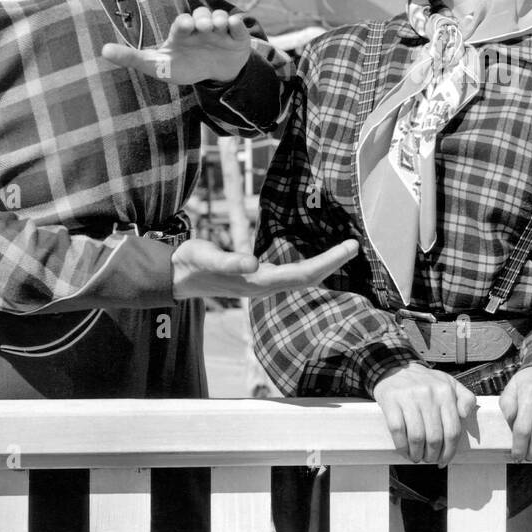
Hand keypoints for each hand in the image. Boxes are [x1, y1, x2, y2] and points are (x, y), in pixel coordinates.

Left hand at [101, 7, 256, 84]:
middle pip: (201, 15)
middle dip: (203, 19)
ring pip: (220, 17)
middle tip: (204, 28)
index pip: (182, 22)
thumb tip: (102, 50)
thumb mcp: (157, 66)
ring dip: (219, 20)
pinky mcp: (237, 38)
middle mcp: (200, 28)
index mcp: (182, 34)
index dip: (184, 22)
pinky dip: (237, 25)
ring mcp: (220, 32)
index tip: (186, 27)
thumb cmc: (183, 67)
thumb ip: (132, 58)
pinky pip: (239, 26)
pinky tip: (234, 28)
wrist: (214, 76)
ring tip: (219, 28)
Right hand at [171, 237, 358, 301]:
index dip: (328, 261)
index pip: (304, 274)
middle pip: (309, 278)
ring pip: (302, 278)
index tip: (349, 247)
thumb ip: (228, 259)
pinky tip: (316, 257)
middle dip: (333, 262)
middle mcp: (265, 286)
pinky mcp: (259, 278)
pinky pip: (293, 274)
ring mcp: (263, 284)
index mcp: (258, 282)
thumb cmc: (191, 263)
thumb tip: (253, 262)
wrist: (176, 276)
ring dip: (324, 265)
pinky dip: (310, 265)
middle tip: (355, 245)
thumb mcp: (205, 255)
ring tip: (343, 250)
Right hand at [372, 364, 475, 466]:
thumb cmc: (426, 382)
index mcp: (446, 392)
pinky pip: (397, 430)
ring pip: (416, 437)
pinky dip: (401, 446)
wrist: (396, 368)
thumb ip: (466, 398)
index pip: (452, 430)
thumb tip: (465, 415)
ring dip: (417, 454)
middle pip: (434, 437)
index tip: (444, 461)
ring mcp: (409, 397)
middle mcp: (428, 394)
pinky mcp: (391, 401)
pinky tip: (405, 451)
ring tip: (417, 458)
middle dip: (432, 455)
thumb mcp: (450, 384)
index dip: (449, 451)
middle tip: (429, 460)